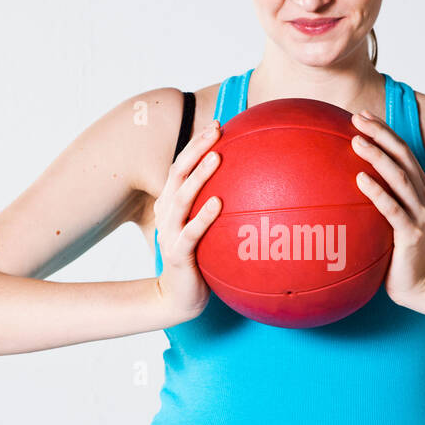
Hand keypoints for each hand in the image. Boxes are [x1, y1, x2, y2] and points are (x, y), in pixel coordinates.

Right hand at [154, 117, 222, 322]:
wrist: (179, 299)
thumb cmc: (200, 262)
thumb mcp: (208, 233)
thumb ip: (220, 210)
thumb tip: (257, 190)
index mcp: (172, 205)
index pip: (181, 167)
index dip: (197, 144)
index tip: (218, 125)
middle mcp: (166, 214)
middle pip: (177, 173)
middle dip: (196, 148)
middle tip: (217, 130)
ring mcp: (169, 233)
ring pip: (181, 197)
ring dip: (199, 176)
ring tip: (217, 157)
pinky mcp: (177, 254)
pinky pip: (192, 232)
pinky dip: (204, 216)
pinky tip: (219, 203)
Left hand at [350, 109, 424, 307]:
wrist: (420, 285)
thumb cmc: (398, 252)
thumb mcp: (389, 220)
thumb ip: (379, 199)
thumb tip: (344, 180)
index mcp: (421, 189)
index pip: (402, 151)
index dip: (383, 131)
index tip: (361, 115)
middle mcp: (424, 197)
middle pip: (403, 156)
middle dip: (380, 134)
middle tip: (356, 119)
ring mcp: (420, 214)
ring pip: (399, 177)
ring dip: (378, 156)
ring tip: (357, 140)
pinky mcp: (411, 234)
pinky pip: (391, 208)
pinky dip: (376, 191)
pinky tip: (359, 178)